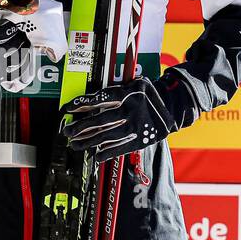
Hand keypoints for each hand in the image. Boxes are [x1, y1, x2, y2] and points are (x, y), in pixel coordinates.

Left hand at [62, 73, 195, 161]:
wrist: (173, 104)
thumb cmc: (146, 93)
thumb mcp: (133, 83)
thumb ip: (114, 92)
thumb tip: (87, 102)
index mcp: (127, 93)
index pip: (99, 99)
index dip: (81, 104)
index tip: (66, 109)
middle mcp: (131, 109)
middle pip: (101, 120)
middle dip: (81, 127)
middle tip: (67, 132)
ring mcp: (137, 125)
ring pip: (109, 135)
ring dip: (90, 141)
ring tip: (75, 145)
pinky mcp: (143, 138)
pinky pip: (123, 146)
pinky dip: (109, 152)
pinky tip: (96, 156)